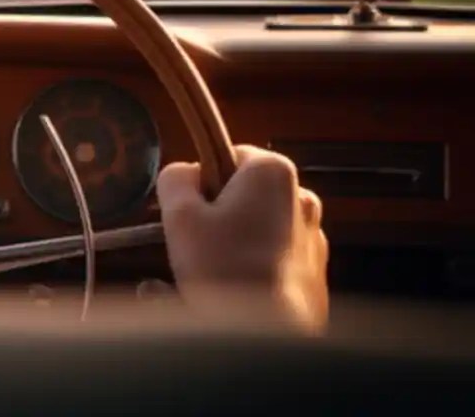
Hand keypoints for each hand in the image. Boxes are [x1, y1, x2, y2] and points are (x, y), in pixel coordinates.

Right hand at [157, 145, 328, 331]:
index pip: (226, 154)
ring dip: (228, 246)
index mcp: (273, 172)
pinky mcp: (314, 275)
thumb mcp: (180, 215)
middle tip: (190, 245)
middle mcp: (302, 198)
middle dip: (214, 216)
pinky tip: (224, 296)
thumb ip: (175, 179)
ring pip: (255, 230)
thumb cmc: (224, 269)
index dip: (200, 181)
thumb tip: (184, 174)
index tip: (186, 210)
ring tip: (201, 279)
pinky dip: (247, 272)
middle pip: (242, 195)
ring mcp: (313, 238)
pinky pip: (270, 262)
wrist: (266, 335)